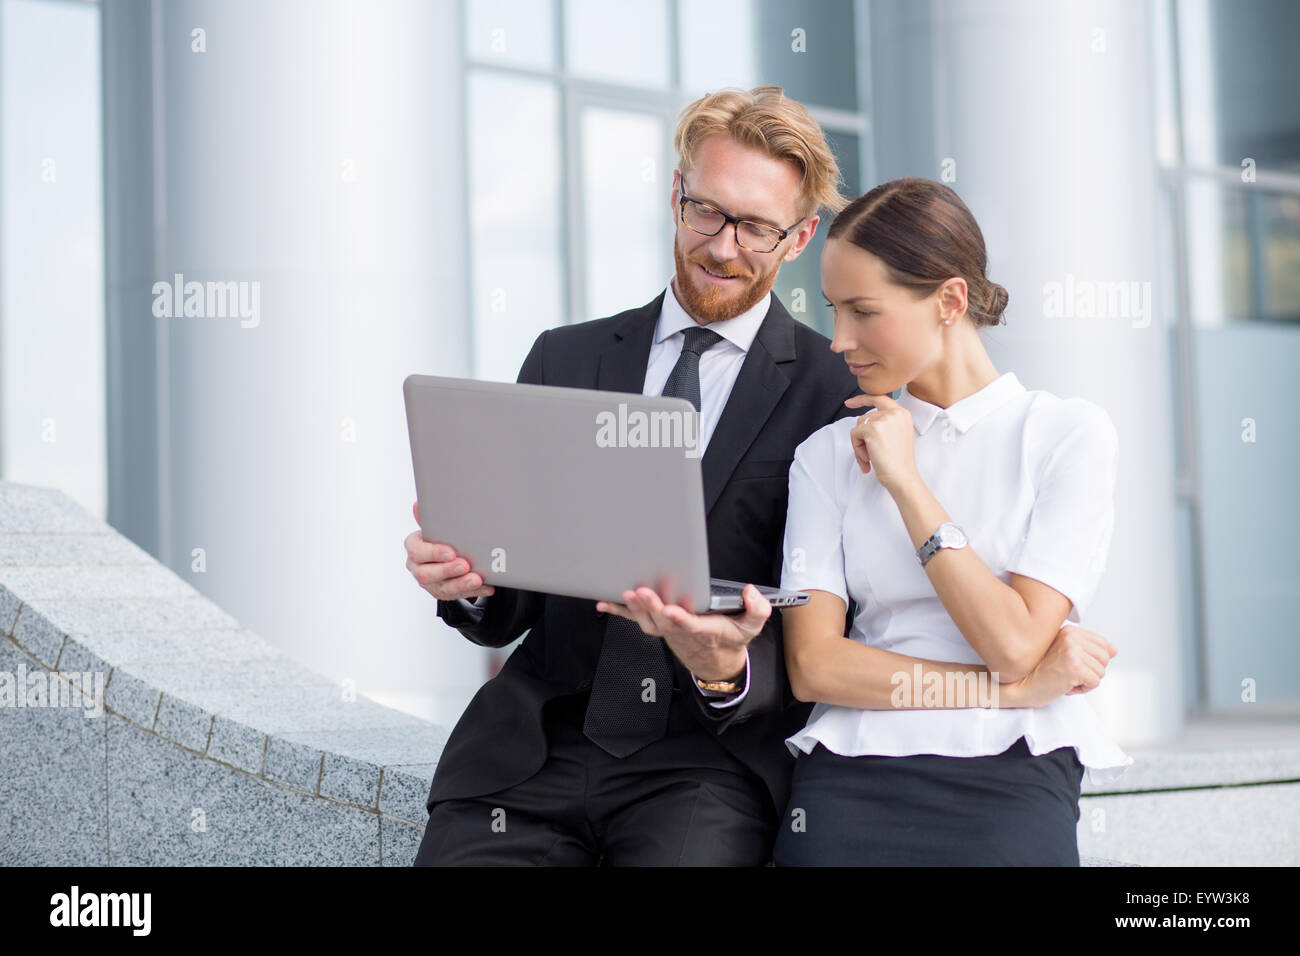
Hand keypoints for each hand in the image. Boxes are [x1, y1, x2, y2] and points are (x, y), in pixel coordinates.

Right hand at [404, 500, 495, 600]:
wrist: (447, 552)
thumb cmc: (442, 536)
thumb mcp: (436, 526)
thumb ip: (428, 518)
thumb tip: (418, 505)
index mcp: (414, 547)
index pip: (417, 551)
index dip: (433, 553)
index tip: (451, 552)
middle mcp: (418, 567)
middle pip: (426, 574)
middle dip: (447, 570)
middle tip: (465, 566)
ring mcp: (430, 582)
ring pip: (442, 588)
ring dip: (461, 584)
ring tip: (477, 579)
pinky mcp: (443, 592)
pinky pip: (458, 595)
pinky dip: (473, 591)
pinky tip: (486, 586)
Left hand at [596, 585, 770, 680]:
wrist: (715, 662)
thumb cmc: (731, 638)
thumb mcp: (752, 627)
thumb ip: (757, 610)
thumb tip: (751, 593)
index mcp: (706, 630)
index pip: (691, 625)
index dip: (680, 618)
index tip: (671, 610)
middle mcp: (682, 631)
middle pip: (664, 621)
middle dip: (652, 606)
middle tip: (642, 592)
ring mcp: (668, 631)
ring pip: (648, 621)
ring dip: (635, 608)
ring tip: (626, 593)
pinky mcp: (659, 626)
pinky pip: (636, 620)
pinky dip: (619, 612)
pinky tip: (604, 603)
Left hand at [844, 392, 918, 492]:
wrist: (903, 477)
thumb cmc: (898, 462)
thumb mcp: (896, 436)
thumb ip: (884, 424)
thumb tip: (863, 420)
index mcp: (902, 414)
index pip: (880, 398)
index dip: (862, 399)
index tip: (849, 403)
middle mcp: (895, 413)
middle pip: (864, 418)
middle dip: (862, 437)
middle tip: (868, 455)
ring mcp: (884, 419)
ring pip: (858, 427)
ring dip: (859, 444)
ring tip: (869, 458)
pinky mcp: (872, 428)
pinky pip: (854, 434)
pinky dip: (857, 448)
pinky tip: (868, 458)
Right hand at [1004, 624, 1117, 707]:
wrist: (1018, 685)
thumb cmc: (1038, 672)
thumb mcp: (1066, 656)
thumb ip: (1090, 649)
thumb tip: (1115, 649)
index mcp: (1069, 630)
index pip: (1102, 644)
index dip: (1092, 660)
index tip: (1071, 665)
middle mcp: (1072, 637)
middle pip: (1105, 658)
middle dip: (1091, 671)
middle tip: (1067, 673)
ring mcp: (1073, 651)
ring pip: (1101, 672)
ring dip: (1085, 681)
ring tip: (1065, 679)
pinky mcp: (1074, 667)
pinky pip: (1095, 682)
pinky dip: (1082, 689)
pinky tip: (1065, 686)